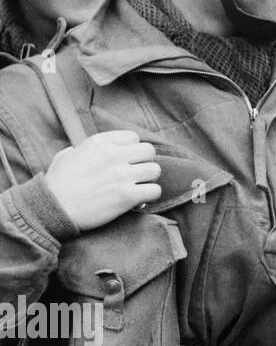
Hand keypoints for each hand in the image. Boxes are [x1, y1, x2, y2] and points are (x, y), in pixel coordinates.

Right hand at [44, 130, 161, 231]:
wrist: (51, 208)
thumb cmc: (56, 185)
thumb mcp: (65, 157)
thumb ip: (78, 150)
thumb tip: (77, 150)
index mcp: (100, 142)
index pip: (134, 137)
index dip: (132, 150)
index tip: (124, 161)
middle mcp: (113, 155)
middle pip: (149, 151)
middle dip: (144, 163)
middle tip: (135, 175)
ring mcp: (121, 175)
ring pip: (155, 170)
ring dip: (149, 180)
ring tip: (138, 188)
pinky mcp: (126, 195)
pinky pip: (155, 190)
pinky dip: (150, 196)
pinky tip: (139, 201)